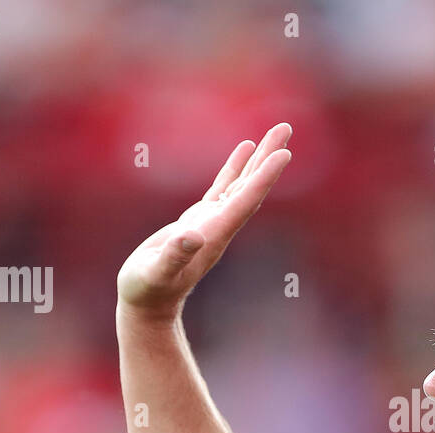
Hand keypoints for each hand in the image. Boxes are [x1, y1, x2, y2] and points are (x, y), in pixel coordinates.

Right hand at [117, 122, 292, 321]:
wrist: (148, 303)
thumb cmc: (148, 290)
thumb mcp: (156, 273)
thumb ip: (174, 256)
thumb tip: (191, 237)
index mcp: (214, 234)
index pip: (245, 201)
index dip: (264, 178)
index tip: (284, 154)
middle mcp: (220, 226)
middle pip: (251, 187)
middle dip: (269, 157)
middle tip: (286, 127)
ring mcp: (212, 221)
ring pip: (242, 184)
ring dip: (260, 158)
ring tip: (276, 132)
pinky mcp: (200, 219)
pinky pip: (224, 187)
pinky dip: (236, 167)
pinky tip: (246, 148)